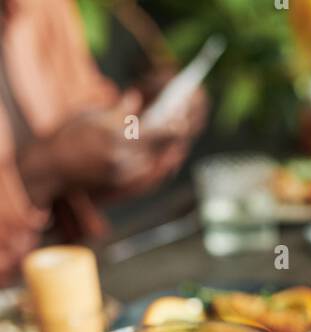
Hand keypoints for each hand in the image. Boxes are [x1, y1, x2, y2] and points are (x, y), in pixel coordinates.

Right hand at [19, 86, 204, 205]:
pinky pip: (147, 173)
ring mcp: (123, 173)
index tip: (184, 120)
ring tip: (175, 139)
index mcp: (116, 136)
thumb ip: (118, 110)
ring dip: (167, 151)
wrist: (54, 167)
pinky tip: (163, 155)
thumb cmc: (69, 135)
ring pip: (155, 163)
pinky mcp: (122, 183)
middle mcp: (122, 158)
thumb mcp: (91, 115)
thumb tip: (136, 97)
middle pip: (159, 149)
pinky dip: (156, 163)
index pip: (155, 132)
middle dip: (172, 138)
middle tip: (183, 125)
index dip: (173, 127)